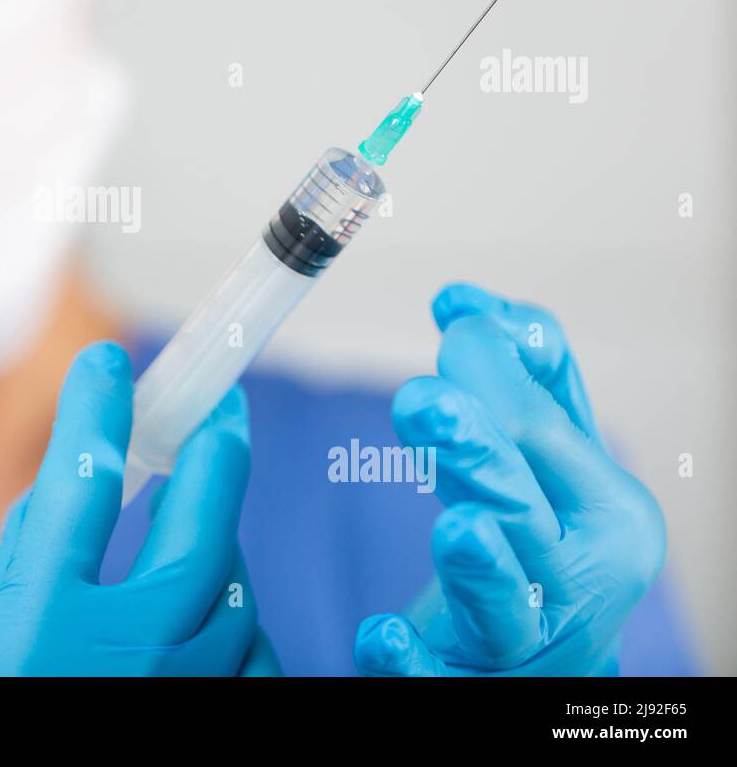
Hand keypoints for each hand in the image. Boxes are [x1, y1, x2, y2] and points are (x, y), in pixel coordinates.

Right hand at [0, 341, 278, 675]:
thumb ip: (26, 565)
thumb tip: (67, 490)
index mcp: (41, 627)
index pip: (83, 484)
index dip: (101, 410)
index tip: (112, 364)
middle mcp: (123, 660)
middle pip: (199, 528)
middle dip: (215, 453)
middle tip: (219, 408)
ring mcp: (181, 698)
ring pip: (238, 597)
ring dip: (221, 544)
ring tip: (203, 513)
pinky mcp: (213, 719)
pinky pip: (254, 660)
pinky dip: (238, 626)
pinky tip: (214, 611)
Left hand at [355, 283, 664, 675]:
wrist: (556, 666)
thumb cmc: (553, 543)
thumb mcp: (556, 462)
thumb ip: (525, 380)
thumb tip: (464, 302)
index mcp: (607, 511)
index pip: (549, 429)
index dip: (495, 372)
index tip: (452, 317)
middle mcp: (581, 578)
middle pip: (523, 506)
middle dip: (479, 452)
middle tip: (424, 403)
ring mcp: (528, 641)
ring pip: (505, 601)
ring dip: (480, 563)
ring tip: (457, 527)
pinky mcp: (469, 685)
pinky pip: (438, 678)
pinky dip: (411, 659)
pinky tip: (381, 636)